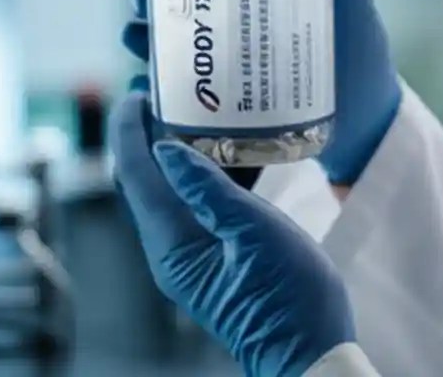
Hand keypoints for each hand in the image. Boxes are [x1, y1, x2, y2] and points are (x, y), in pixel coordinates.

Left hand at [109, 91, 354, 376]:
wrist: (311, 350)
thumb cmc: (289, 298)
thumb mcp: (255, 233)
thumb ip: (209, 189)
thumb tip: (167, 151)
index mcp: (173, 244)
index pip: (136, 175)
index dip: (131, 131)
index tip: (138, 93)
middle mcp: (172, 250)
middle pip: (145, 182)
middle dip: (148, 136)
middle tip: (167, 93)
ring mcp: (191, 257)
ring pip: (169, 193)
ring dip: (175, 153)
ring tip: (196, 113)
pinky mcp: (212, 259)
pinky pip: (195, 207)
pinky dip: (202, 175)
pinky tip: (228, 155)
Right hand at [123, 0, 401, 184]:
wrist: (368, 117)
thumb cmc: (359, 46)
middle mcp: (229, 12)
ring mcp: (221, 55)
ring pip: (165, 32)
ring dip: (141, 26)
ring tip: (138, 29)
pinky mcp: (218, 97)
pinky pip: (171, 89)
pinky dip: (150, 84)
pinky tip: (144, 83)